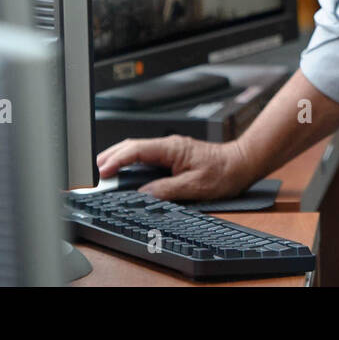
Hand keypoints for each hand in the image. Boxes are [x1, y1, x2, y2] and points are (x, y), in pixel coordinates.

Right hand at [95, 134, 255, 200]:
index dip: (117, 159)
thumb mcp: (195, 187)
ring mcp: (171, 148)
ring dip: (121, 157)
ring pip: (139, 149)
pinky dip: (132, 161)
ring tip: (105, 170)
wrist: (242, 163)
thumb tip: (144, 194)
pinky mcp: (174, 154)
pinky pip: (147, 154)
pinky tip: (127, 170)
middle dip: (112, 155)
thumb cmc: (224, 172)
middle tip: (96, 170)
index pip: (137, 150)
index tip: (103, 170)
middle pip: (133, 146)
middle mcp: (169, 145)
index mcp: (172, 148)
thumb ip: (167, 190)